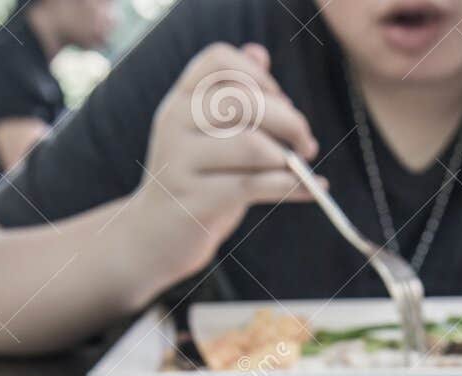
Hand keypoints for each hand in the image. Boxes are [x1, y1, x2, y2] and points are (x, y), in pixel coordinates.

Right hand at [131, 43, 319, 282]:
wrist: (151, 237)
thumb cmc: (193, 181)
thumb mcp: (208, 134)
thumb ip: (232, 96)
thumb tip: (259, 51)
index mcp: (179, 100)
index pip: (219, 61)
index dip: (259, 76)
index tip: (280, 101)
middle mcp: (175, 123)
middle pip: (244, 101)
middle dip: (290, 121)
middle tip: (306, 144)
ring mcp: (181, 162)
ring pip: (253, 146)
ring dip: (288, 159)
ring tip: (301, 170)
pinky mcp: (194, 201)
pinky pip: (254, 186)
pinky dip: (292, 187)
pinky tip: (311, 190)